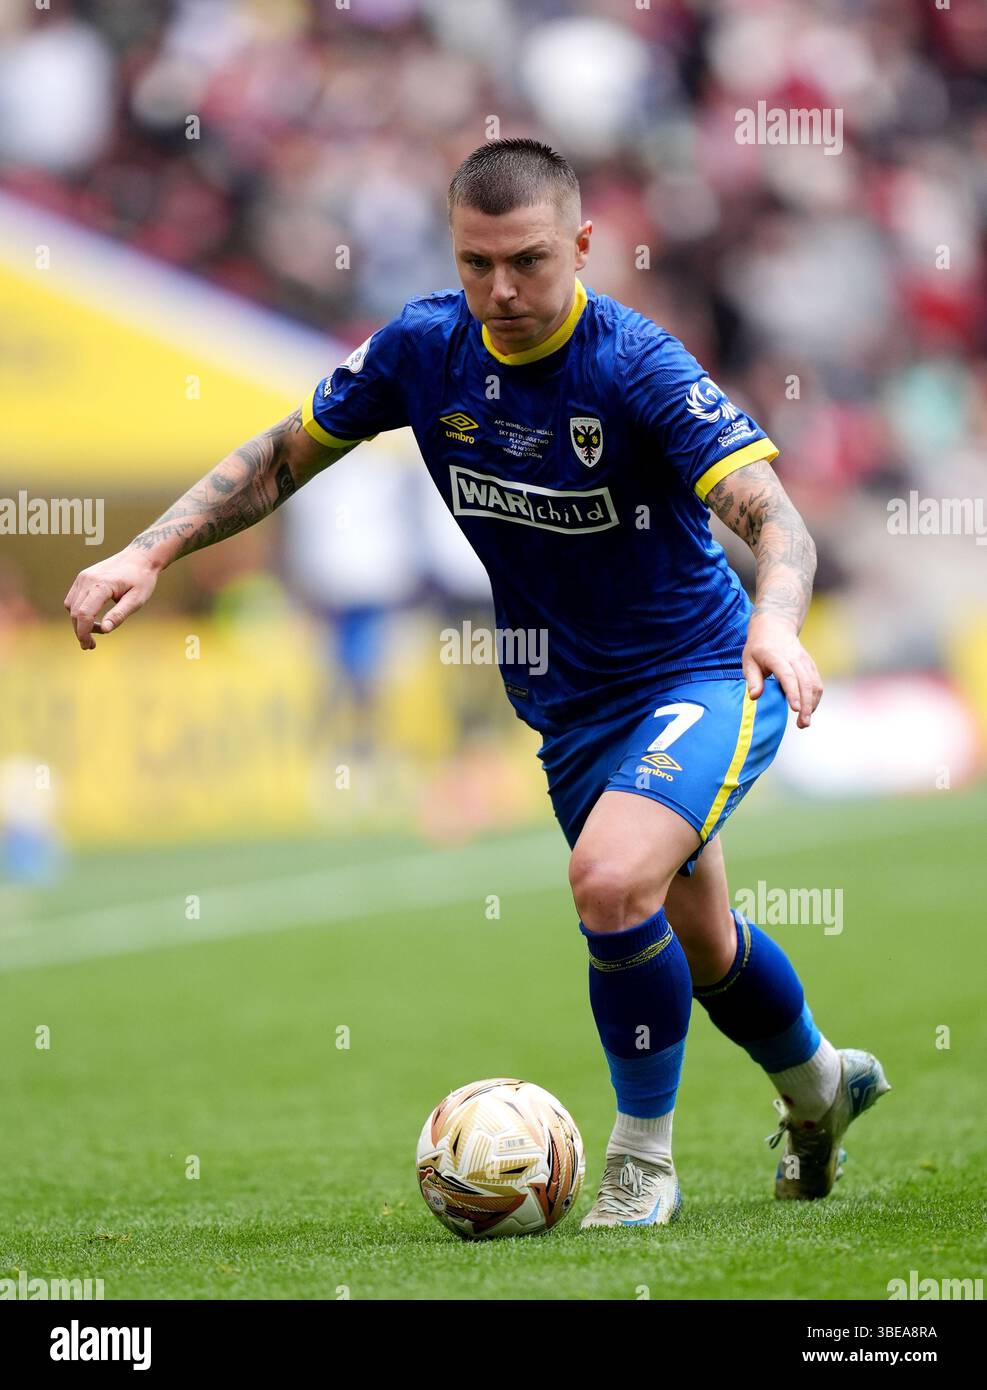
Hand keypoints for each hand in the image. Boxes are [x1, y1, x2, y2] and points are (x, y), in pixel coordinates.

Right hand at [63, 547, 161, 649]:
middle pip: (75, 612)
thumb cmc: (142, 580)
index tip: (89, 645)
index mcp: (102, 585)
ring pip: (71, 606)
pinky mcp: (82, 578)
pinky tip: (93, 619)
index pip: (84, 613)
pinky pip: (73, 599)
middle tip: (91, 646)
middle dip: (80, 631)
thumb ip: (120, 615)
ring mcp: (83, 577)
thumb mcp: (137, 600)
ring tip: (96, 631)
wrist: (139, 557)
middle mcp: (87, 579)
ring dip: (79, 622)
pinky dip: (79, 612)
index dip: (83, 632)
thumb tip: (104, 630)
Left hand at [742, 612, 821, 729]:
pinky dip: (815, 698)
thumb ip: (752, 679)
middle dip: (806, 705)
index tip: (795, 709)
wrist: (775, 626)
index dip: (793, 692)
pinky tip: (809, 710)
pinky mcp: (810, 665)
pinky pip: (817, 683)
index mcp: (775, 656)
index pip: (788, 676)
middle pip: (805, 683)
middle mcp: (794, 658)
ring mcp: (804, 661)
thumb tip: (755, 697)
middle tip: (802, 724)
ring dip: (812, 704)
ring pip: (814, 684)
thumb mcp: (748, 660)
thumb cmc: (758, 647)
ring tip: (804, 722)